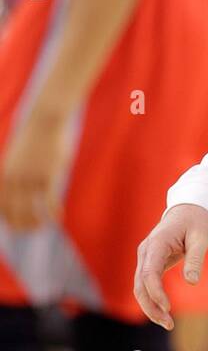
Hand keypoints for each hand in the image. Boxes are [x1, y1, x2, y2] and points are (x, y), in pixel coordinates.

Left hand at [0, 108, 74, 229]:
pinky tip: (58, 218)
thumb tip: (18, 192)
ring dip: (36, 223)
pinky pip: (48, 202)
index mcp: (3, 174)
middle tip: (32, 229)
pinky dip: (53, 214)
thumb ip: (14, 174)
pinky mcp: (47, 176)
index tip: (16, 226)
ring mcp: (30, 178)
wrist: (45, 120)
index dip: (8, 220)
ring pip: (30, 211)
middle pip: (13, 213)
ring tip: (43, 226)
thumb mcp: (17, 157)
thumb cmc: (34, 138)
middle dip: (22, 226)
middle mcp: (13, 179)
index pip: (0, 206)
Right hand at [134, 204, 207, 329]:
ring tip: (168, 324)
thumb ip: (196, 259)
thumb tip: (192, 282)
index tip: (168, 308)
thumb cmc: (197, 221)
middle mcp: (146, 251)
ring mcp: (146, 258)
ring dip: (151, 307)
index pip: (149, 272)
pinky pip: (147, 285)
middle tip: (168, 324)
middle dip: (151, 306)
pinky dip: (153, 300)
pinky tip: (164, 313)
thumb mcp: (202, 237)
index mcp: (157, 243)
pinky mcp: (151, 263)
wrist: (190, 210)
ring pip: (140, 287)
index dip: (156, 292)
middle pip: (140, 284)